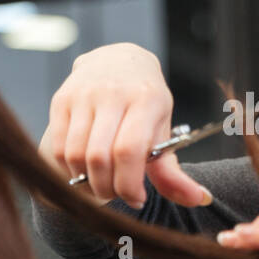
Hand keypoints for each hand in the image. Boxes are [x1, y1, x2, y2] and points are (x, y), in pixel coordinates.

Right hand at [38, 43, 211, 208]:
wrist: (118, 60)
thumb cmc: (144, 103)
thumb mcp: (163, 129)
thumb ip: (173, 170)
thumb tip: (200, 199)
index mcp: (146, 100)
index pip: (129, 150)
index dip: (129, 184)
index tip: (136, 199)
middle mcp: (112, 93)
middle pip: (99, 157)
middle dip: (107, 188)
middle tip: (116, 195)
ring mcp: (83, 95)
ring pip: (75, 155)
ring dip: (85, 182)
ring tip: (100, 185)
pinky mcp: (61, 100)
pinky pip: (58, 147)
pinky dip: (68, 170)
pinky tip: (83, 172)